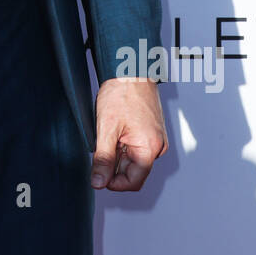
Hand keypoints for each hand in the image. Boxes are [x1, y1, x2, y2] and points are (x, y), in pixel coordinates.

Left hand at [91, 76, 167, 191]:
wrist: (130, 70)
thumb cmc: (121, 94)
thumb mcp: (106, 129)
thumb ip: (103, 159)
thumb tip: (98, 183)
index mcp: (149, 148)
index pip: (134, 182)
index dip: (114, 183)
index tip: (98, 178)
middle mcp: (157, 146)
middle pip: (134, 172)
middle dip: (115, 168)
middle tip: (98, 153)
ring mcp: (155, 139)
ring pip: (134, 160)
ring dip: (118, 156)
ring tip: (108, 136)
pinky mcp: (151, 132)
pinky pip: (137, 148)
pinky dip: (123, 146)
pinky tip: (114, 132)